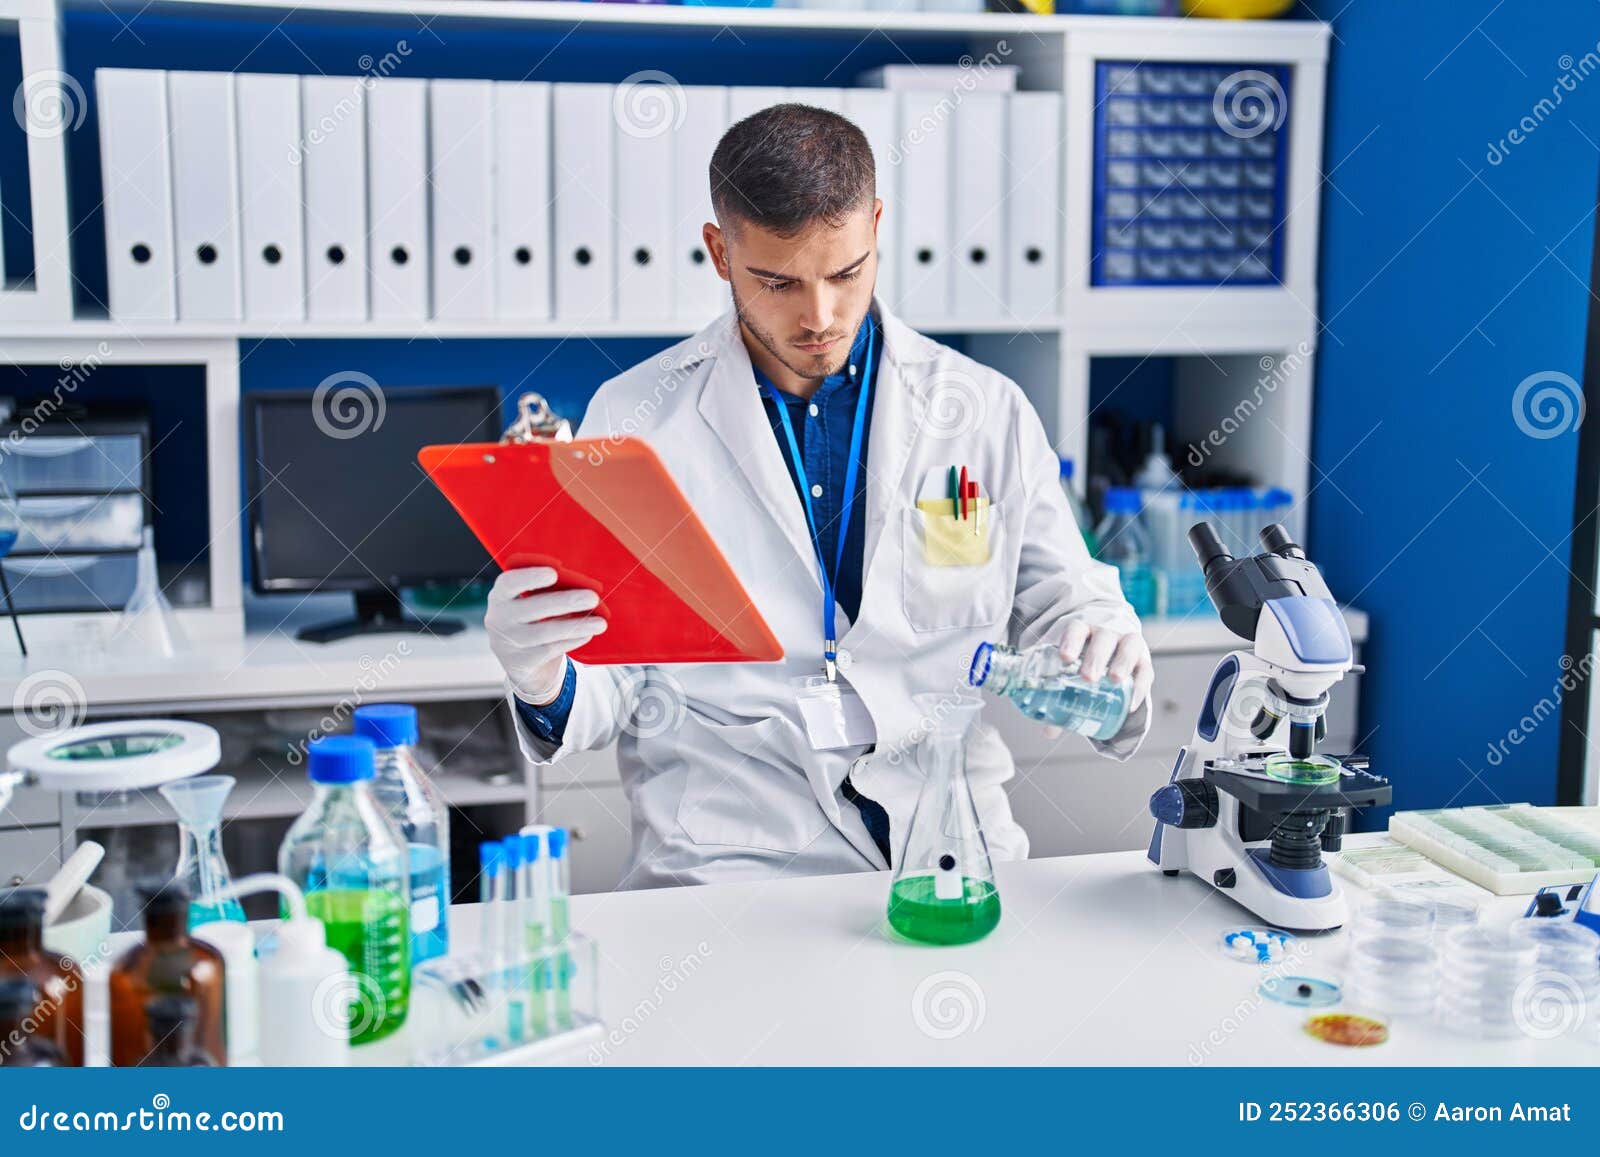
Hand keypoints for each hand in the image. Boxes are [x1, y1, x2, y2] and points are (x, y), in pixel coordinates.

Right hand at [486, 567, 607, 705]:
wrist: (520, 662)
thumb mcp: (529, 601)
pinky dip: (572, 640)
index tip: (554, 572)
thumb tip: (584, 584)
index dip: (530, 577)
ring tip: (600, 622)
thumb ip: (548, 590)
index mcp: (500, 596)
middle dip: (564, 602)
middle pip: (532, 608)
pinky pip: (551, 649)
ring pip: (545, 633)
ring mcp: (509, 643)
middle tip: (592, 597)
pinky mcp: (522, 662)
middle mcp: (499, 618)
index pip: (509, 583)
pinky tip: (587, 633)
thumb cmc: (532, 619)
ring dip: (576, 625)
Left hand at [1045, 619, 1152, 737]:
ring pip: (1129, 646)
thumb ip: (1059, 699)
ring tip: (1115, 680)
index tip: (1064, 658)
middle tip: (1088, 677)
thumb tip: (1048, 732)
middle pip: (1103, 638)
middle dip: (1096, 657)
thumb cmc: (1085, 666)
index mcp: (1084, 633)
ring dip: (1122, 662)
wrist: (1114, 656)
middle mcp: (1107, 634)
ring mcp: (1128, 644)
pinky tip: (1131, 704)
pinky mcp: (1144, 661)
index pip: (1077, 629)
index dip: (1070, 641)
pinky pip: (1146, 670)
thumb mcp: (1071, 675)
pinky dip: (1140, 687)